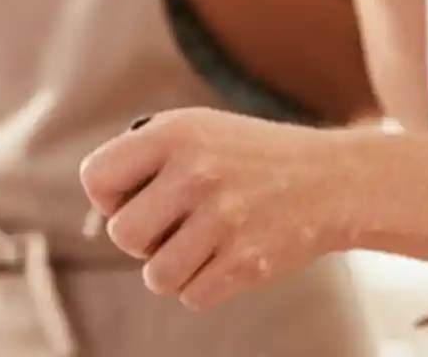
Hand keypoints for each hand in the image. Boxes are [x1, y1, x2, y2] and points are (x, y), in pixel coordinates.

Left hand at [79, 108, 351, 312]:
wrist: (332, 180)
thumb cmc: (248, 157)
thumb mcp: (196, 131)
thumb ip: (142, 156)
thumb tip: (100, 205)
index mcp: (175, 133)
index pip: (96, 178)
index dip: (107, 199)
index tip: (134, 200)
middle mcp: (197, 170)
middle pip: (122, 235)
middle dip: (141, 241)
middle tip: (171, 228)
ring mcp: (225, 217)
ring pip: (156, 275)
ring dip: (171, 270)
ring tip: (199, 246)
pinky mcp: (248, 259)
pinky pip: (192, 296)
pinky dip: (204, 286)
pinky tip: (226, 258)